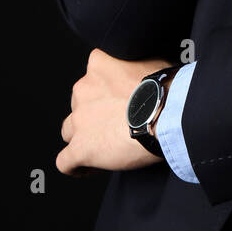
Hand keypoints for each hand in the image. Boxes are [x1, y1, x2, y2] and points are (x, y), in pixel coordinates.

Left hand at [56, 48, 173, 176]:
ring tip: (104, 148)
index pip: (91, 77)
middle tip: (116, 125)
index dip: (103, 92)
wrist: (165, 113)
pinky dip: (75, 166)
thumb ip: (135, 67)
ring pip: (69, 131)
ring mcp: (79, 120)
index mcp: (99, 64)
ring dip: (83, 138)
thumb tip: (142, 75)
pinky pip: (66, 162)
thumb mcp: (150, 62)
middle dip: (93, 116)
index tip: (116, 102)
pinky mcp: (81, 148)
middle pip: (79, 105)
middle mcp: (83, 89)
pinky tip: (88, 168)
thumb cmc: (165, 88)